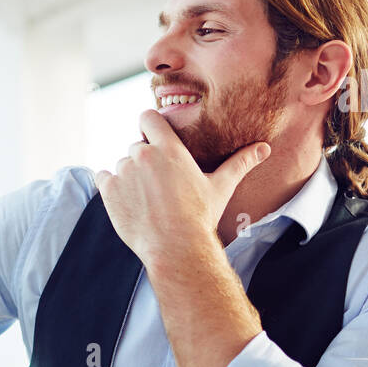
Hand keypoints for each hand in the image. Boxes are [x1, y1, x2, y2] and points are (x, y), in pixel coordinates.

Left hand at [94, 109, 269, 264]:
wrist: (176, 249)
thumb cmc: (200, 217)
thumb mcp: (221, 186)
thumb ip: (239, 163)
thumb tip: (264, 149)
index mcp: (169, 148)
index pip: (148, 117)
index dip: (150, 125)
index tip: (154, 136)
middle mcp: (142, 155)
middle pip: (136, 145)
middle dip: (144, 160)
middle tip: (158, 183)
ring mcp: (123, 172)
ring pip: (121, 164)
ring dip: (129, 175)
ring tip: (146, 198)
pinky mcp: (108, 190)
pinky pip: (103, 178)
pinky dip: (112, 187)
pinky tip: (129, 201)